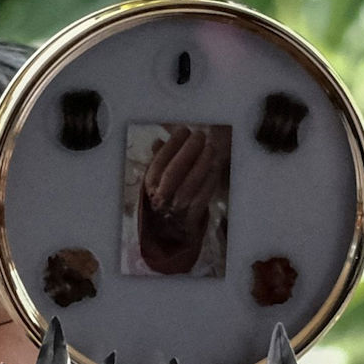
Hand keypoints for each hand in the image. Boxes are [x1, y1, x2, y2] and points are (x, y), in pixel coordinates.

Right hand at [136, 125, 225, 274]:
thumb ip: (159, 160)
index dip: (172, 144)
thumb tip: (157, 141)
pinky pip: (201, 199)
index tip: (184, 130)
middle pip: (173, 173)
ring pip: (188, 186)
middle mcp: (160, 198)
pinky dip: (209, 182)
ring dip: (201, 165)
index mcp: (149, 185)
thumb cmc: (165, 199)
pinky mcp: (191, 219)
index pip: (159, 162)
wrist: (169, 234)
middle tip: (200, 136)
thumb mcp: (157, 179)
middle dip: (188, 152)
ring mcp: (176, 209)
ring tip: (210, 148)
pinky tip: (215, 168)